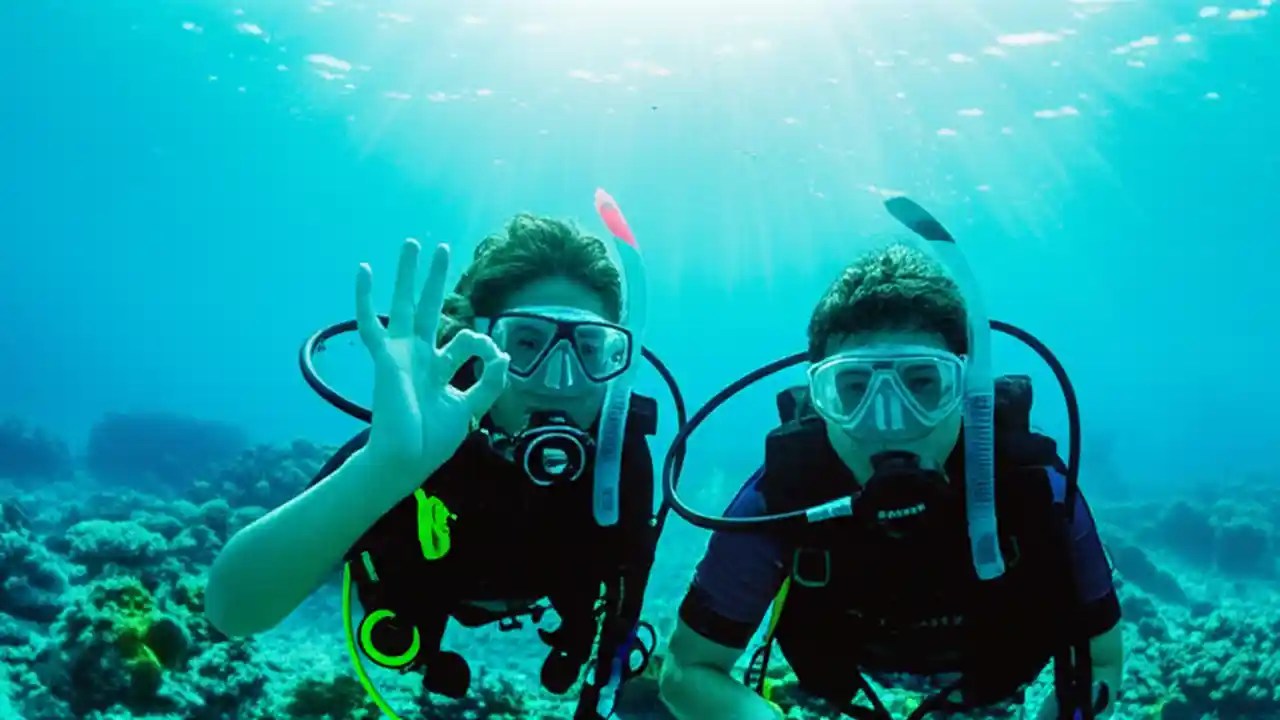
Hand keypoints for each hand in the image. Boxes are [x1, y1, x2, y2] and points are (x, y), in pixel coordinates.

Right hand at [355, 239, 509, 488]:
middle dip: (435, 278)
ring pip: (404, 305)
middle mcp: (418, 356)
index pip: (465, 340)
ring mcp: (401, 355)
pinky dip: (365, 298)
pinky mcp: (386, 359)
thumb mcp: (470, 409)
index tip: (497, 357)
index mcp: (438, 369)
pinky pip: (370, 324)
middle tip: (441, 247)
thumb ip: (489, 382)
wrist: (405, 459)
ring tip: (412, 243)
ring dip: (408, 274)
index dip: (487, 343)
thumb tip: (505, 354)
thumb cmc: (431, 440)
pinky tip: (364, 270)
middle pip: (429, 307)